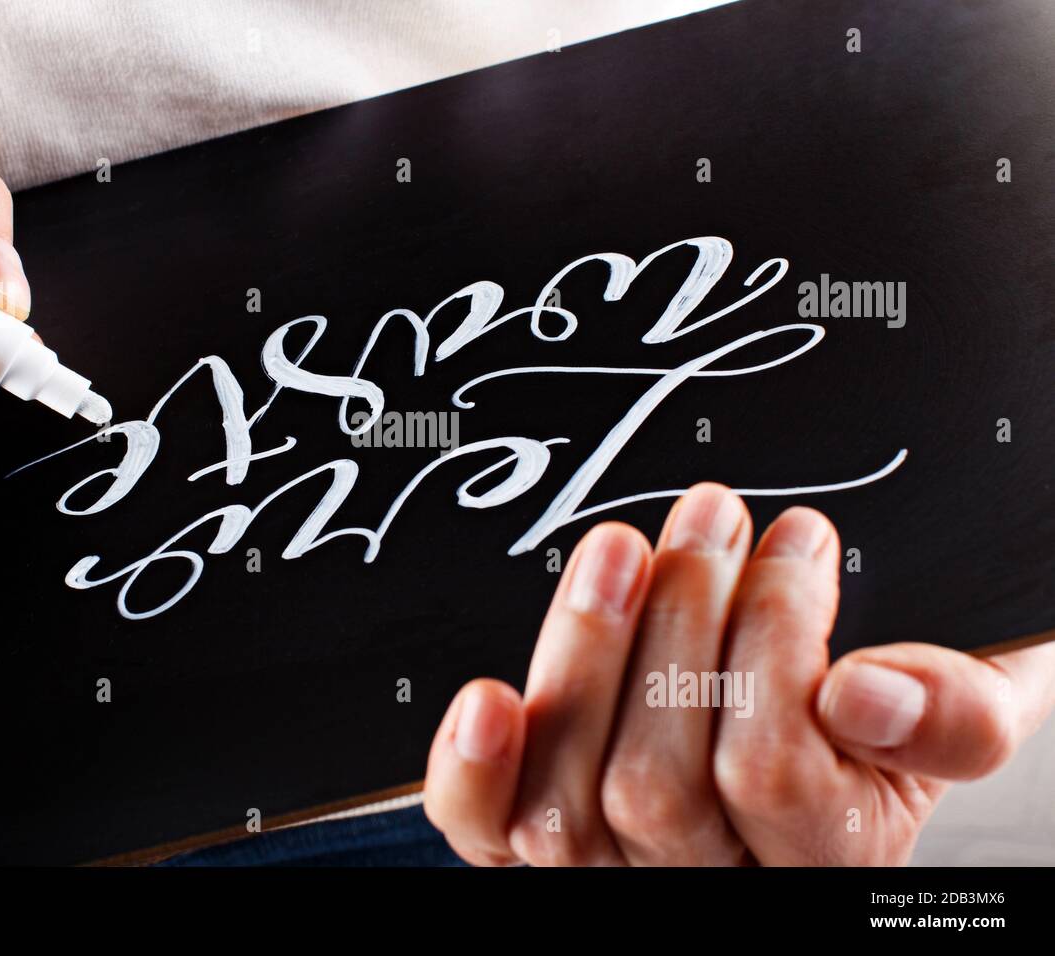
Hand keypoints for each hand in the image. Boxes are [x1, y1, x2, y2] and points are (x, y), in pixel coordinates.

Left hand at [424, 483, 1054, 864]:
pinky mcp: (535, 839)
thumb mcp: (962, 711)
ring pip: (564, 804)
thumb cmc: (888, 717)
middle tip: (712, 519)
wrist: (833, 734)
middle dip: (677, 621)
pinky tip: (487, 699)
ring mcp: (616, 866)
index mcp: (821, 857)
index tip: (796, 541)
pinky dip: (474, 771)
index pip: (769, 770)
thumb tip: (861, 695)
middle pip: (654, 787)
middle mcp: (710, 882)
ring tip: (621, 550)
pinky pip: (488, 834)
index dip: (773, 635)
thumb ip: (951, 715)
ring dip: (584, 651)